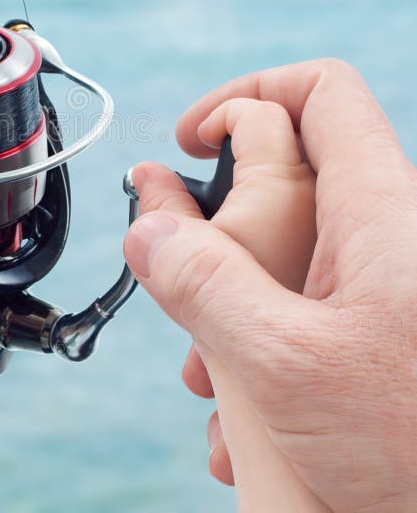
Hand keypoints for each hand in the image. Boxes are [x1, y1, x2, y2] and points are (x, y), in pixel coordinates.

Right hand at [124, 59, 416, 512]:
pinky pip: (303, 302)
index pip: (317, 90)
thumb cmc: (416, 447)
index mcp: (378, 208)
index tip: (192, 141)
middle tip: (177, 268)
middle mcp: (386, 232)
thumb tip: (147, 227)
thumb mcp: (286, 364)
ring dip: (228, 295)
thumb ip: (204, 282)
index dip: (245, 93)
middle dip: (216, 217)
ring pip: (285, 250)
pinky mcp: (377, 328)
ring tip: (205, 369)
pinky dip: (257, 335)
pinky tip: (240, 412)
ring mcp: (382, 283)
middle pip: (286, 173)